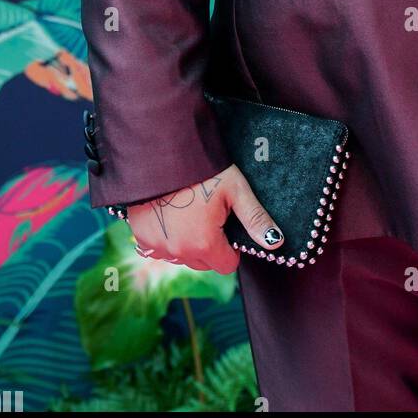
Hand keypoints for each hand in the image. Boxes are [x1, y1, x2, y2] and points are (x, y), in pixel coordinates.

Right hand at [126, 164, 284, 273]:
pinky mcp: (141, 236)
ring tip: (188, 211)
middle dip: (209, 245)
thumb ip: (255, 219)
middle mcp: (179, 252)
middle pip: (203, 262)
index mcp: (204, 244)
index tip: (226, 225)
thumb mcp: (236, 190)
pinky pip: (158, 248)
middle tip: (208, 213)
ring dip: (186, 243)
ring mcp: (157, 246)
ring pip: (180, 256)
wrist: (163, 151)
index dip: (231, 247)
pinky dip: (165, 237)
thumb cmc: (204, 168)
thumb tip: (276, 242)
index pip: (226, 265)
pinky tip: (170, 214)